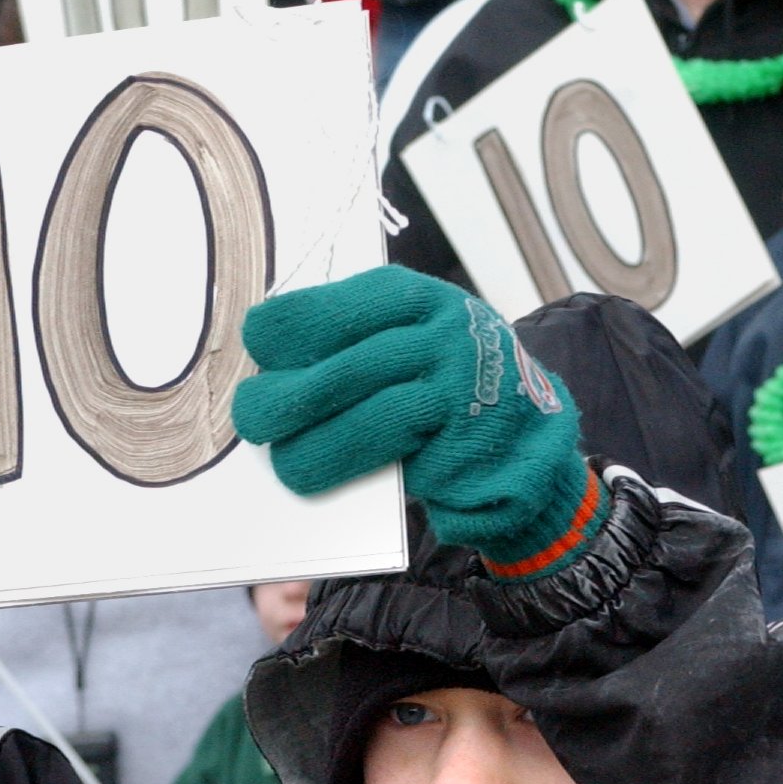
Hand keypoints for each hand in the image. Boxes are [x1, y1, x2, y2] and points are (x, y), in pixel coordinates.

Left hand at [233, 267, 597, 573]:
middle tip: (252, 417)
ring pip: (371, 422)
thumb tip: (274, 368)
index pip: (344, 305)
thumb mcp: (416, 338)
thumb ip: (360, 342)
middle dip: (289, 397)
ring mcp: (463, 396)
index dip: (293, 325)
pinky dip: (363, 477)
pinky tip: (334, 481)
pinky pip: (401, 466)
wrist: (529, 435)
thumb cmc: (448, 382)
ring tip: (285, 464)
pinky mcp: (468, 453)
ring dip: (316, 449)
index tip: (257, 343)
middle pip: (348, 368)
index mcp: (423, 301)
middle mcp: (447, 339)